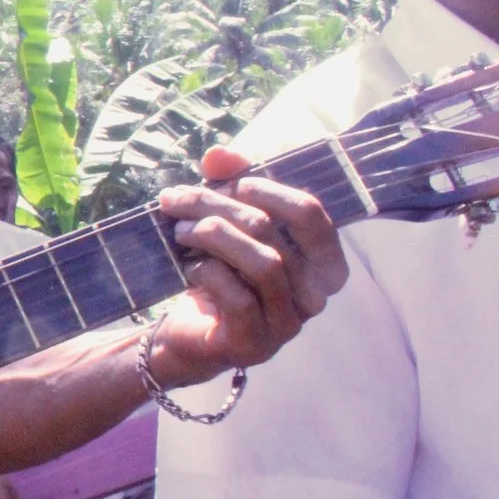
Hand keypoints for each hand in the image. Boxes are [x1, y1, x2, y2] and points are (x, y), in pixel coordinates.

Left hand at [149, 146, 347, 387]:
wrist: (187, 333)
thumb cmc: (218, 271)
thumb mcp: (226, 221)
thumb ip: (229, 184)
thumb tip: (219, 154)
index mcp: (323, 262)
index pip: (310, 213)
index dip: (265, 188)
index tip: (219, 179)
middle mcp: (315, 295)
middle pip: (271, 232)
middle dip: (216, 206)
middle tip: (175, 201)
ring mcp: (288, 324)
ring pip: (262, 264)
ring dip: (211, 236)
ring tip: (180, 231)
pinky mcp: (256, 344)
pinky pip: (240, 300)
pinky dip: (210, 275)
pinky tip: (191, 268)